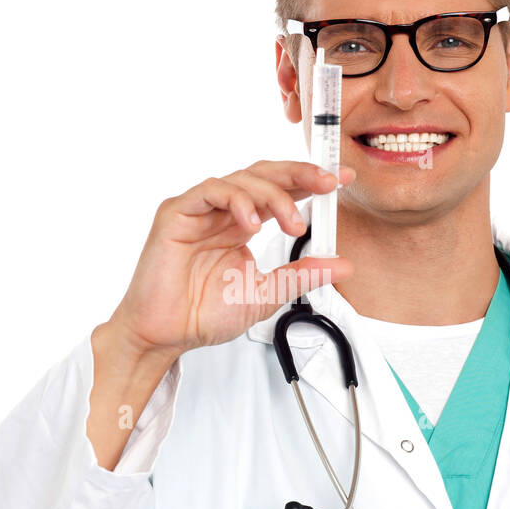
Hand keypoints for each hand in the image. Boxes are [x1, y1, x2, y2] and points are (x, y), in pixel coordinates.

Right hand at [106, 160, 355, 357]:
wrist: (166, 335)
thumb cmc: (203, 314)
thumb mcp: (267, 294)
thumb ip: (302, 275)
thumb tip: (343, 265)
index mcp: (242, 224)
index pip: (280, 191)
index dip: (309, 181)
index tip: (342, 180)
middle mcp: (222, 212)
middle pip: (264, 174)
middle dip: (300, 173)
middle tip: (328, 182)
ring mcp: (199, 209)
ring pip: (242, 179)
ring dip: (274, 196)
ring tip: (293, 225)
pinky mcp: (176, 213)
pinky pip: (211, 191)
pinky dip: (237, 201)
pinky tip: (253, 223)